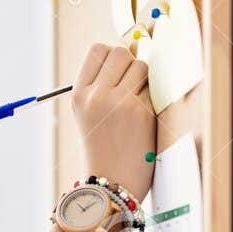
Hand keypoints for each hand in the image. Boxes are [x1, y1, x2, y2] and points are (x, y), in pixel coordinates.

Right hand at [72, 43, 155, 202]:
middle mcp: (95, 95)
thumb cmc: (104, 149)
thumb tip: (134, 46)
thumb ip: (101, 84)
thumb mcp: (89, 114)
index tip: (118, 72)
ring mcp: (119, 102)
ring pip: (140, 65)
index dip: (112, 57)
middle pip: (120, 52)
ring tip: (137, 104)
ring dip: (144, 79)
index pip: (98, 50)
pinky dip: (152, 99)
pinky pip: (153, 88)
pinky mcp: (141, 112)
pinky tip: (144, 120)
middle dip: (130, 64)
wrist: (111, 185)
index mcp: (78, 95)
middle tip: (131, 87)